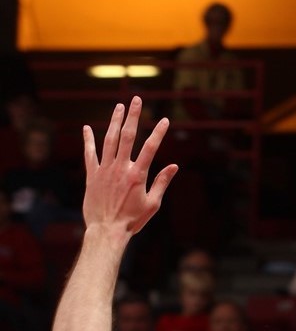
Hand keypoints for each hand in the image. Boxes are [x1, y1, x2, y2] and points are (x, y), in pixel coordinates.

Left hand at [82, 97, 177, 234]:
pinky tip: (86, 128)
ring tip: (118, 106)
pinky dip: (88, 140)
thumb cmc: (132, 220)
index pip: (151, 148)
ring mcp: (104, 170)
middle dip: (132, 116)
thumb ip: (162, 182)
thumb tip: (175, 166)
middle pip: (127, 136)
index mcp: (138, 175)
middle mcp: (120, 168)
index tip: (164, 119)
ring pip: (109, 140)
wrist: (106, 231)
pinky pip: (90, 154)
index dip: (158, 132)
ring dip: (114, 121)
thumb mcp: (153, 204)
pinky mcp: (91, 176)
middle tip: (135, 99)